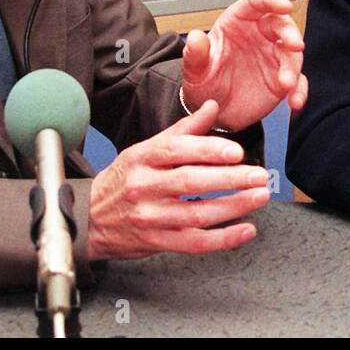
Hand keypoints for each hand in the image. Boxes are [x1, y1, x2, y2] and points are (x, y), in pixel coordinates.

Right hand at [86, 99, 270, 260]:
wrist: (90, 219)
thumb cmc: (124, 179)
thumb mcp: (146, 149)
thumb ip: (183, 130)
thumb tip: (212, 106)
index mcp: (142, 158)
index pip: (176, 151)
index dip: (208, 150)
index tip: (237, 152)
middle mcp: (143, 187)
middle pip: (190, 182)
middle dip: (229, 179)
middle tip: (259, 175)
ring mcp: (149, 217)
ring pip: (196, 213)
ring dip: (233, 206)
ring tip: (259, 196)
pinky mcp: (156, 242)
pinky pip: (194, 242)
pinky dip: (224, 239)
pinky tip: (246, 229)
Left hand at [181, 0, 307, 130]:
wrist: (213, 109)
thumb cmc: (205, 81)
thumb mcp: (195, 70)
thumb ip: (196, 54)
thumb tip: (195, 38)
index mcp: (238, 22)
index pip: (257, 2)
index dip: (272, 0)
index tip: (285, 5)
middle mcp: (260, 35)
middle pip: (281, 25)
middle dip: (291, 33)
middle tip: (295, 45)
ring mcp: (273, 57)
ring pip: (292, 54)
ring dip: (293, 67)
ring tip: (286, 84)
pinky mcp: (282, 80)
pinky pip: (298, 81)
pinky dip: (300, 90)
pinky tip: (295, 101)